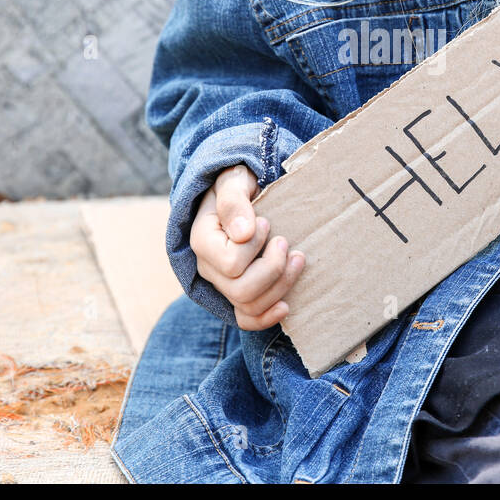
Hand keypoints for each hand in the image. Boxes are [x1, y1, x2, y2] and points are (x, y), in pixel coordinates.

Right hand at [189, 164, 305, 330]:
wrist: (240, 193)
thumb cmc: (237, 184)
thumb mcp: (233, 180)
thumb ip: (234, 201)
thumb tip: (243, 234)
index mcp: (202, 240)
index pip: (232, 263)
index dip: (255, 245)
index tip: (265, 221)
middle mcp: (208, 267)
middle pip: (242, 290)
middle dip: (274, 268)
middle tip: (286, 242)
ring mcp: (222, 283)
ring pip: (250, 306)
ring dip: (281, 285)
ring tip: (298, 258)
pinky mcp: (237, 293)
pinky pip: (246, 319)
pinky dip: (268, 318)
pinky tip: (287, 306)